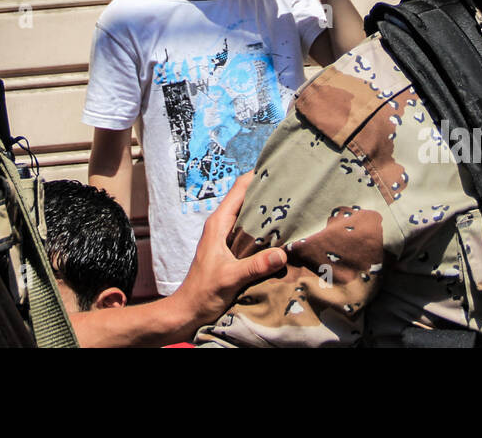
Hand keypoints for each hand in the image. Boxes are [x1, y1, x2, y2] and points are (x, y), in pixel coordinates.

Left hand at [169, 173, 286, 326]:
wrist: (188, 311)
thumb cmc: (203, 293)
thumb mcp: (231, 278)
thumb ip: (255, 266)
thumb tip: (283, 253)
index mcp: (218, 223)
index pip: (239, 188)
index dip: (257, 175)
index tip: (279, 168)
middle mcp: (221, 225)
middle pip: (246, 198)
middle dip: (266, 190)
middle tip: (293, 187)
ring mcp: (225, 237)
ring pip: (248, 214)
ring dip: (266, 209)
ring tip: (292, 205)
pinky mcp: (230, 250)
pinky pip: (249, 231)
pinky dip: (264, 227)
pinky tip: (280, 233)